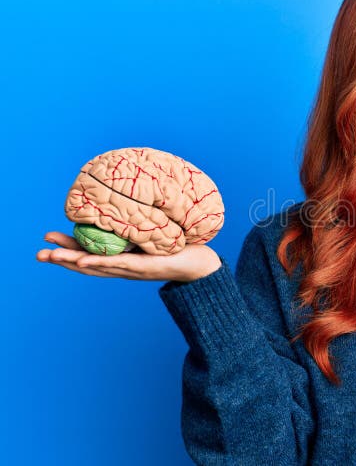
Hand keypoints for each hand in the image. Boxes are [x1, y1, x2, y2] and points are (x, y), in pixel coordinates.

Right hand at [36, 231, 221, 282]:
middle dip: (61, 259)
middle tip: (39, 253)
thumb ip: (138, 222)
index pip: (89, 256)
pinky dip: (99, 263)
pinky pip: (119, 264)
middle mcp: (124, 267)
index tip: (49, 241)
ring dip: (71, 262)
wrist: (202, 263)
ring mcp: (133, 269)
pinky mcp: (146, 267)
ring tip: (50, 257)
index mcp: (122, 259)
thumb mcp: (153, 232)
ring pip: (96, 266)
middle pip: (86, 265)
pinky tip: (83, 260)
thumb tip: (127, 200)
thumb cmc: (179, 247)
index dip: (69, 250)